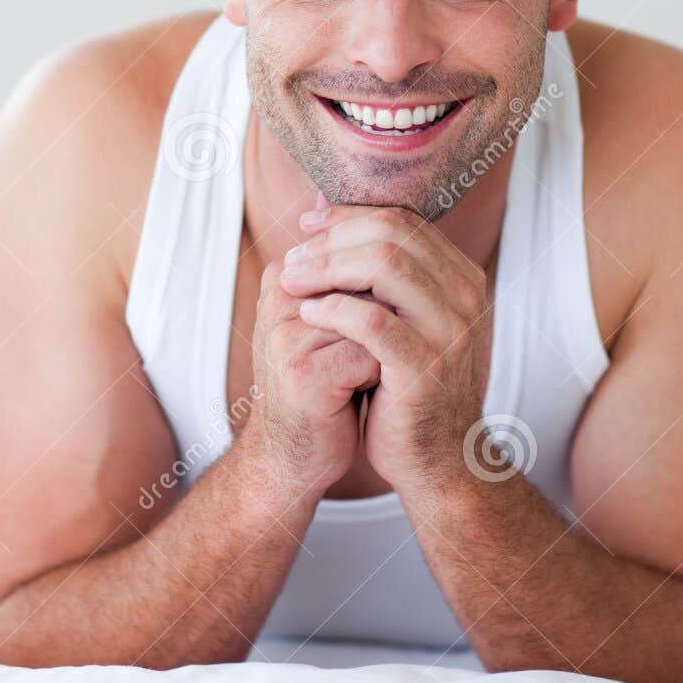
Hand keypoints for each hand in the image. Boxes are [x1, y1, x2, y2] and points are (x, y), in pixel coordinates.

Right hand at [243, 248, 380, 503]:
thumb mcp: (330, 323)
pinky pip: (370, 354)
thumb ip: (353, 279)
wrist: (293, 455)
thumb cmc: (321, 383)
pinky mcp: (305, 376)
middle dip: (396, 307)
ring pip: (375, 313)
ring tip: (383, 363)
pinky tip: (374, 388)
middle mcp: (281, 299)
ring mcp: (289, 337)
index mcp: (283, 276)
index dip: (392, 280)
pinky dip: (385, 371)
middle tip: (401, 337)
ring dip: (395, 339)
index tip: (394, 313)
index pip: (357, 248)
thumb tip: (395, 228)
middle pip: (367, 276)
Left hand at [279, 205, 488, 490]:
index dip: (349, 216)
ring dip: (328, 267)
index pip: (402, 221)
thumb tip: (321, 210)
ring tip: (292, 280)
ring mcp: (449, 331)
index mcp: (461, 278)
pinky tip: (307, 314)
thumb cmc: (406, 383)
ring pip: (385, 266)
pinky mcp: (424, 367)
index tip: (307, 224)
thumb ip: (378, 271)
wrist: (435, 458)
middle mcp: (464, 297)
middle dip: (333, 238)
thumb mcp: (401, 317)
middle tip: (293, 255)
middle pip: (392, 234)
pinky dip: (334, 309)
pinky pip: (372, 321)